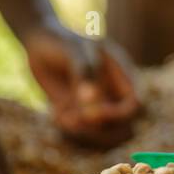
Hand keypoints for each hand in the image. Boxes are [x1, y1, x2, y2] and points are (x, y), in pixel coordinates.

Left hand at [23, 25, 140, 147]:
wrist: (39, 42)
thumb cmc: (61, 40)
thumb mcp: (74, 51)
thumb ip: (84, 73)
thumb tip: (90, 102)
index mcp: (121, 76)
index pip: (135, 105)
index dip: (118, 114)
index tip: (93, 112)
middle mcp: (112, 93)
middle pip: (122, 126)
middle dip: (101, 130)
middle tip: (78, 119)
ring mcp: (96, 104)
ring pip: (102, 133)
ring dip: (84, 132)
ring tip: (64, 117)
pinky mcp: (78, 111)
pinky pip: (80, 130)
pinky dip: (69, 128)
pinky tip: (56, 113)